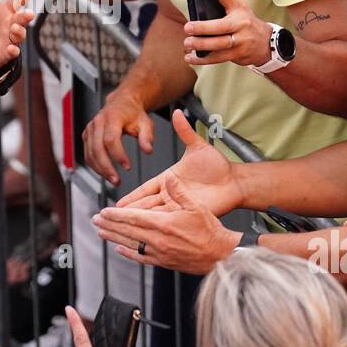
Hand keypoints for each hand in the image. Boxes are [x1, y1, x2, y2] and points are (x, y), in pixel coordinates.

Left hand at [0, 0, 35, 72]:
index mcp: (5, 10)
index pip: (16, 0)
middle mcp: (10, 23)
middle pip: (21, 19)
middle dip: (25, 16)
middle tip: (29, 13)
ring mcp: (9, 38)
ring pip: (19, 35)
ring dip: (19, 32)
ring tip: (14, 28)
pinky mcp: (5, 52)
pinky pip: (12, 52)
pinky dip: (12, 51)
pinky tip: (10, 48)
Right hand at [82, 90, 153, 185]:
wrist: (122, 102)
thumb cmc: (133, 113)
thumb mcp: (146, 123)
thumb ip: (147, 137)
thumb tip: (148, 150)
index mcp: (112, 117)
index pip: (111, 139)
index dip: (118, 155)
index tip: (128, 167)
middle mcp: (98, 122)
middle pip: (97, 148)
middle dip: (106, 167)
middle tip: (117, 181)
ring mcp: (90, 129)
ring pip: (90, 153)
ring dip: (100, 170)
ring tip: (113, 180)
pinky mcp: (87, 135)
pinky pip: (87, 154)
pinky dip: (95, 166)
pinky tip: (105, 173)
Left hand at [93, 169, 241, 273]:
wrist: (221, 256)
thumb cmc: (211, 231)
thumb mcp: (197, 206)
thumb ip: (179, 192)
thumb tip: (169, 178)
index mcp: (164, 224)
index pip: (134, 218)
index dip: (116, 215)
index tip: (104, 212)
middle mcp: (158, 240)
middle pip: (127, 231)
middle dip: (109, 225)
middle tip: (95, 220)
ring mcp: (159, 253)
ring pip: (131, 244)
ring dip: (114, 238)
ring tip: (101, 232)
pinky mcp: (163, 262)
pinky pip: (141, 258)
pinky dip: (128, 253)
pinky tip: (120, 250)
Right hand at [115, 109, 243, 217]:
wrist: (235, 181)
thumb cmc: (218, 166)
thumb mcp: (198, 146)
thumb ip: (185, 131)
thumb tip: (177, 112)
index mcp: (169, 180)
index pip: (145, 189)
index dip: (131, 196)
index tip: (117, 203)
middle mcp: (171, 195)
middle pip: (145, 205)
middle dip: (129, 213)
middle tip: (112, 219)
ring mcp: (179, 206)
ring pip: (155, 216)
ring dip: (140, 222)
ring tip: (124, 229)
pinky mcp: (189, 215)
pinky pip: (170, 222)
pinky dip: (158, 228)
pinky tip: (147, 233)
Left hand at [182, 0, 272, 67]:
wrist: (267, 43)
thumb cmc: (245, 24)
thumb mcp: (238, 11)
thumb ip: (222, 9)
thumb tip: (196, 11)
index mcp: (240, 9)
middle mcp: (242, 24)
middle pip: (221, 26)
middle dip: (202, 28)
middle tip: (187, 27)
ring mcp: (241, 41)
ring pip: (219, 45)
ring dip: (201, 45)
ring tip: (187, 43)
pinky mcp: (238, 55)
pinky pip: (218, 58)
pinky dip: (203, 59)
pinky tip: (190, 57)